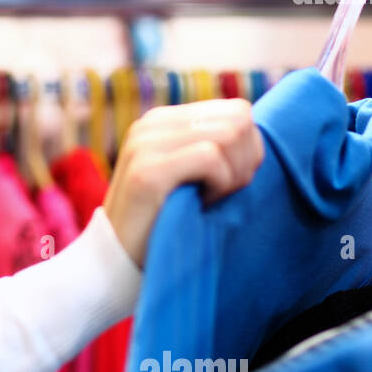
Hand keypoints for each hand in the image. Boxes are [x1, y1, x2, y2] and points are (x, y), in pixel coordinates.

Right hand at [102, 98, 263, 267]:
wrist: (117, 261)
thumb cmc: (164, 221)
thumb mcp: (189, 175)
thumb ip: (213, 148)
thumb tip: (255, 134)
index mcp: (163, 121)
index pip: (236, 110)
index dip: (249, 148)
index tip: (232, 181)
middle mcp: (152, 124)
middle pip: (238, 118)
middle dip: (247, 160)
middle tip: (225, 192)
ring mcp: (146, 145)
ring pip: (229, 133)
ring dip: (234, 174)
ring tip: (212, 198)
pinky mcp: (148, 171)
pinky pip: (211, 158)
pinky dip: (220, 185)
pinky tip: (202, 203)